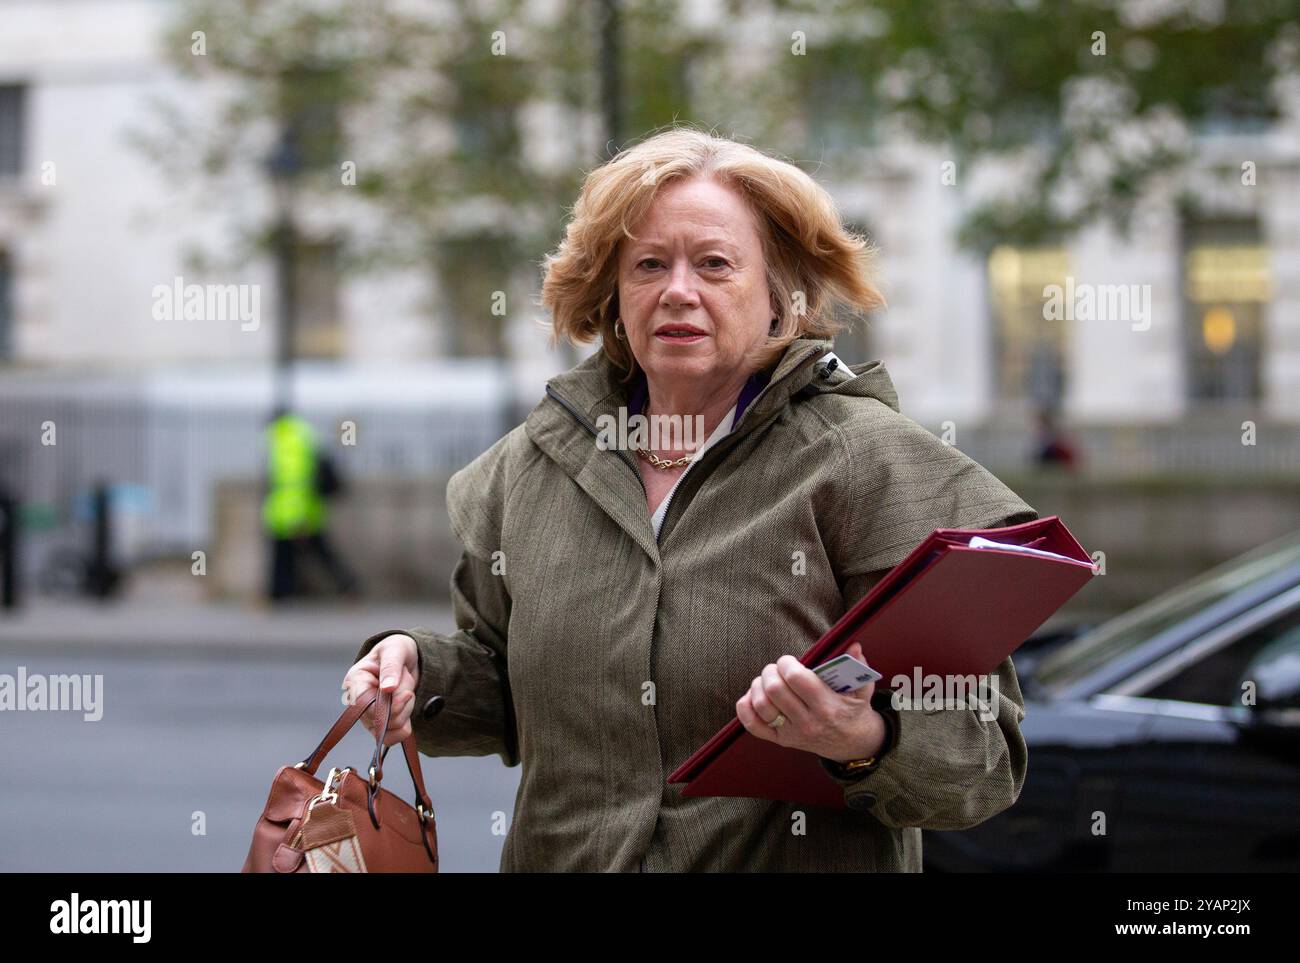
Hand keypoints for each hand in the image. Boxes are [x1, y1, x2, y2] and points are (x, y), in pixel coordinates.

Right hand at [343, 633, 418, 747]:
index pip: (364, 706)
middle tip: (409, 690)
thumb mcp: (396, 650)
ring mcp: (368, 715)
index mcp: (356, 681)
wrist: (409, 658)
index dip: (386, 706)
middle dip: (401, 707)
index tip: (407, 694)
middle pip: (378, 721)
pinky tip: (408, 710)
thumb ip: (391, 667)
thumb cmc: (397, 650)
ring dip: (405, 714)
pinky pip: (391, 738)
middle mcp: (358, 701)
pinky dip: (405, 728)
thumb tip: (387, 688)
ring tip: (407, 694)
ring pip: (387, 730)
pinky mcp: (380, 724)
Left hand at [735, 641, 886, 762]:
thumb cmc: (854, 711)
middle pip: (775, 690)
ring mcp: (792, 734)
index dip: (787, 663)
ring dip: (758, 685)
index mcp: (827, 706)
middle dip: (771, 671)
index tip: (789, 661)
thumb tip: (853, 646)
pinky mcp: (780, 741)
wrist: (852, 744)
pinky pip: (752, 725)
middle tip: (777, 668)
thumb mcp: (862, 689)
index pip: (796, 679)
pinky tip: (754, 695)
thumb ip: (859, 666)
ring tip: (767, 679)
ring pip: (761, 705)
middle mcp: (808, 723)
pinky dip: (746, 707)